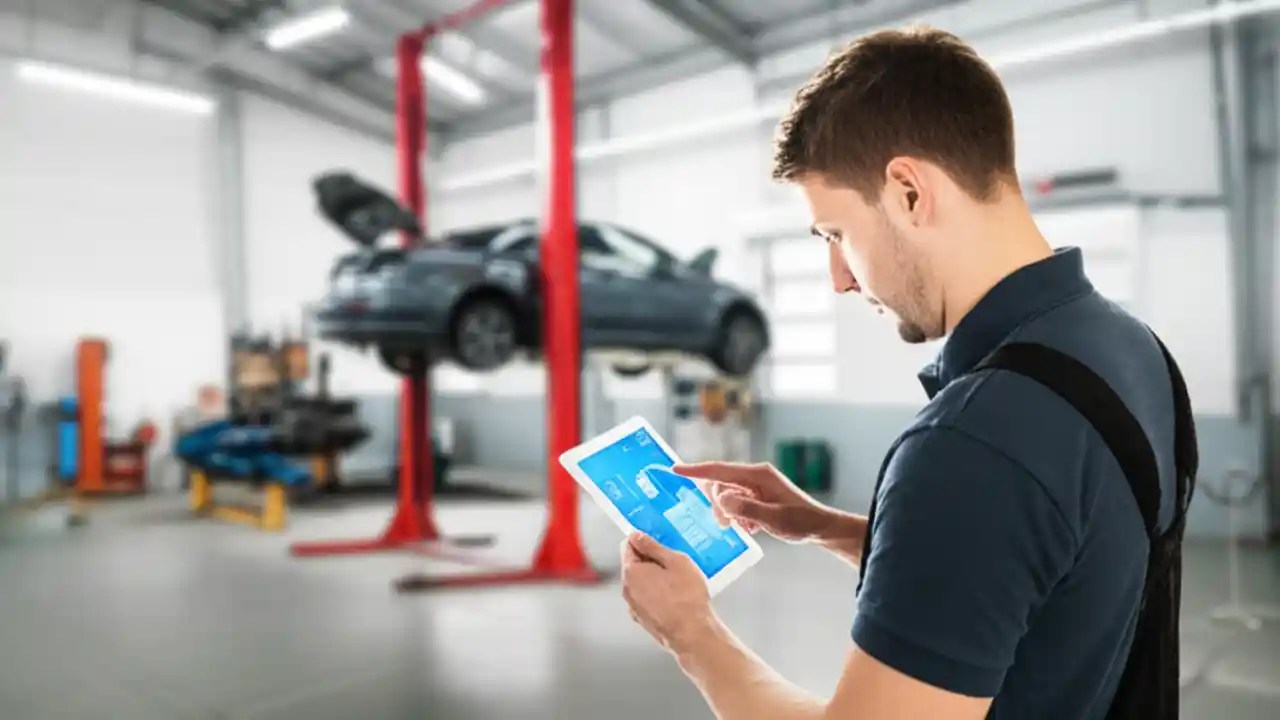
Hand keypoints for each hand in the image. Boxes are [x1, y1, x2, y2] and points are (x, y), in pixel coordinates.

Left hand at [620, 532, 717, 655]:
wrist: (692, 635)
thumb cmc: (686, 597)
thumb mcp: (676, 561)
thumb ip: (653, 547)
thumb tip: (637, 536)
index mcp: (632, 572)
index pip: (628, 545)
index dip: (643, 540)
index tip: (658, 539)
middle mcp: (627, 589)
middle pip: (635, 565)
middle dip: (652, 560)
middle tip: (674, 559)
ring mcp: (634, 607)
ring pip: (642, 583)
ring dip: (656, 578)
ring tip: (679, 579)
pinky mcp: (644, 620)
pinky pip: (648, 599)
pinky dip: (658, 594)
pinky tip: (677, 596)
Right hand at [673, 461, 837, 542]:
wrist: (820, 527)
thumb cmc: (801, 522)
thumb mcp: (773, 519)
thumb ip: (746, 509)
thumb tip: (722, 501)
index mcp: (758, 475)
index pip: (719, 471)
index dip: (696, 471)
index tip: (674, 469)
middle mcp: (754, 476)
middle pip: (720, 485)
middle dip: (718, 505)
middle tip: (728, 524)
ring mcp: (756, 486)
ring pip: (727, 496)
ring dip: (729, 513)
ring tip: (745, 527)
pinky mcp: (757, 496)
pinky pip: (736, 504)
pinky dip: (739, 517)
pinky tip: (752, 527)